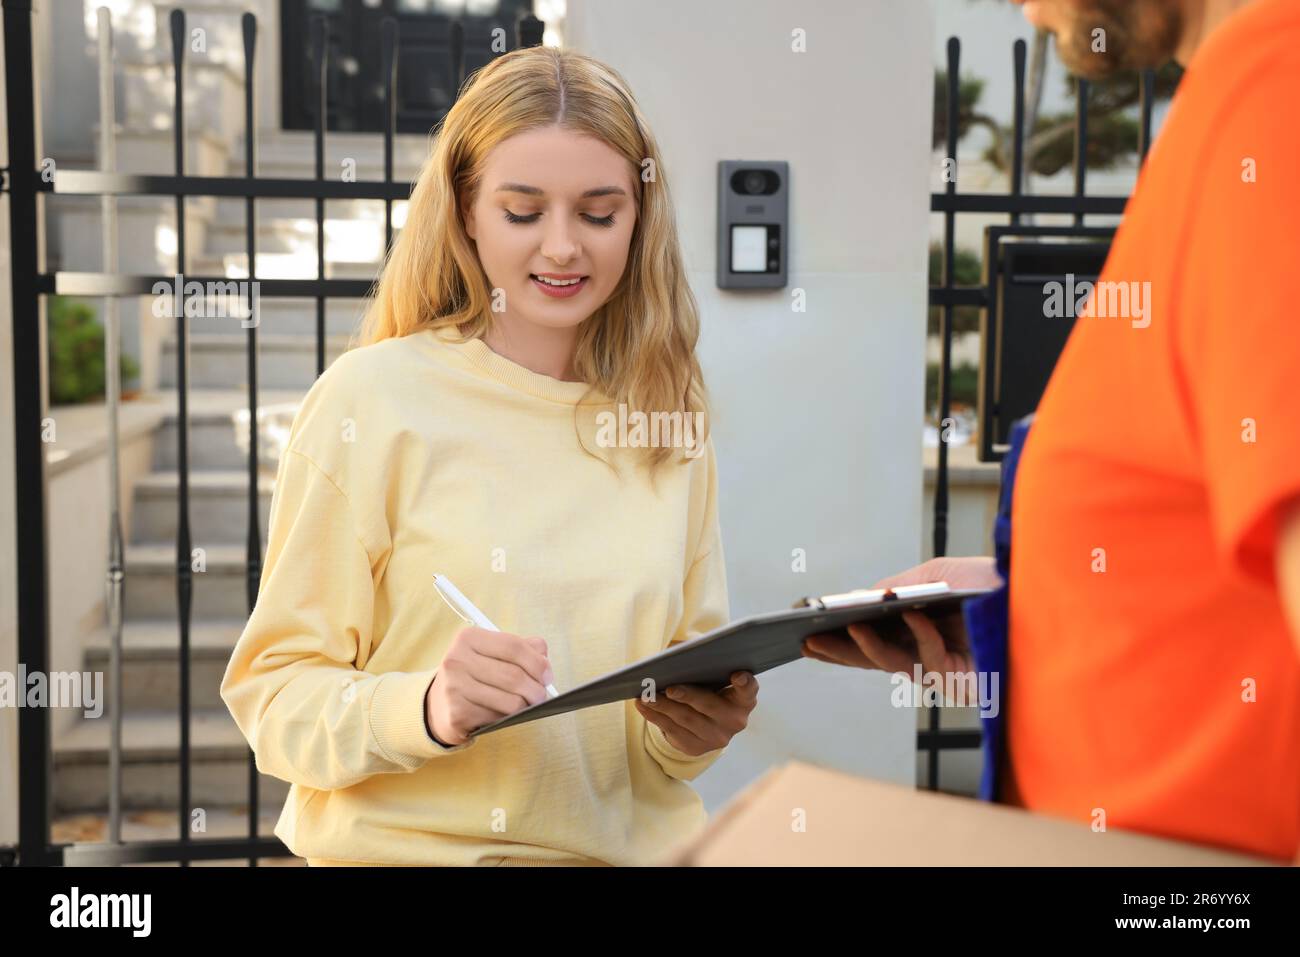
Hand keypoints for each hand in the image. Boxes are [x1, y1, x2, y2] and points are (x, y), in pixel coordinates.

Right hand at [424, 627, 554, 745]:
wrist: (437, 705)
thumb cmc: (474, 675)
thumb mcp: (492, 654)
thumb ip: (521, 648)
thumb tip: (544, 658)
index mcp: (468, 638)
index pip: (514, 646)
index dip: (538, 663)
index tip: (548, 676)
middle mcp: (457, 660)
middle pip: (514, 675)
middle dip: (536, 689)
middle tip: (542, 696)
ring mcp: (454, 687)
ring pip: (510, 700)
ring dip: (526, 706)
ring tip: (527, 705)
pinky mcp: (456, 714)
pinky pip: (498, 718)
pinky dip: (508, 718)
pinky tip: (504, 715)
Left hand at [635, 671, 758, 755]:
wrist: (706, 723)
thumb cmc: (709, 688)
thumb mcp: (712, 677)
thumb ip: (702, 664)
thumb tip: (673, 653)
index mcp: (743, 700)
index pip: (748, 691)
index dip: (745, 683)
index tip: (738, 674)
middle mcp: (734, 721)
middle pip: (709, 706)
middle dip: (688, 696)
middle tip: (670, 688)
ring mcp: (716, 737)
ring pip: (686, 719)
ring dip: (663, 706)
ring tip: (646, 694)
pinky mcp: (696, 748)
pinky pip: (672, 731)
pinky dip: (654, 716)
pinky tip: (642, 705)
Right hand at [800, 556, 998, 701]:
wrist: (1040, 595)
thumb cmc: (992, 584)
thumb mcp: (937, 575)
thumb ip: (897, 587)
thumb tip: (860, 596)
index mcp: (915, 627)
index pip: (869, 637)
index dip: (838, 635)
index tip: (807, 627)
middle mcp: (923, 650)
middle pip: (870, 655)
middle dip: (838, 649)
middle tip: (809, 641)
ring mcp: (938, 668)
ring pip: (890, 664)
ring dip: (866, 647)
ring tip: (848, 628)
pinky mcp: (957, 680)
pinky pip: (928, 659)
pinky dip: (919, 636)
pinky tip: (912, 616)